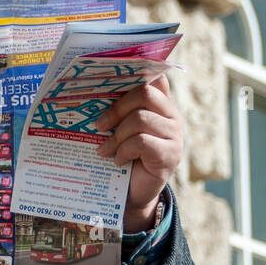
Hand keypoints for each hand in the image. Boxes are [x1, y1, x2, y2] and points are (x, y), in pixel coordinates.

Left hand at [94, 72, 184, 231]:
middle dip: (117, 108)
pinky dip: (124, 150)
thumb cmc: (123, 157)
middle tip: (99, 125)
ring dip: (117, 135)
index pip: (154, 76)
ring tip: (105, 150)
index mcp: (161, 104)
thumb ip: (117, 110)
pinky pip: (142, 141)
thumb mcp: (119, 130)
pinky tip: (118, 160)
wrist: (134, 193)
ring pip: (141, 119)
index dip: (137, 71)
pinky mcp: (171, 154)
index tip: (113, 74)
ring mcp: (175, 135)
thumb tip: (90, 92)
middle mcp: (172, 115)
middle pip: (145, 93)